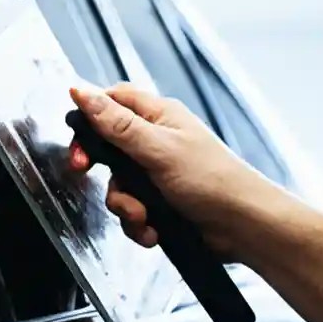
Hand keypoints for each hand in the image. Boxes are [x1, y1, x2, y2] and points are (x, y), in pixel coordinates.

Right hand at [68, 84, 289, 254]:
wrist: (244, 226)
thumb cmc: (213, 179)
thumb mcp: (157, 148)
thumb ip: (116, 124)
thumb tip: (81, 91)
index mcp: (159, 117)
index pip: (112, 101)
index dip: (90, 116)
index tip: (78, 137)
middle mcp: (156, 142)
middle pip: (108, 147)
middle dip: (100, 170)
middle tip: (86, 173)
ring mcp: (158, 174)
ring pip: (118, 186)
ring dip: (124, 206)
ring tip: (143, 216)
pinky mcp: (160, 203)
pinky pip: (132, 211)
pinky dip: (138, 224)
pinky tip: (153, 230)